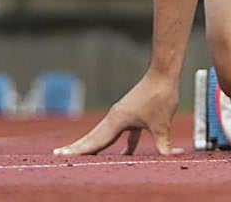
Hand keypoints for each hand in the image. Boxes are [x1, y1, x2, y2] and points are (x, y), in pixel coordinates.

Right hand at [53, 73, 183, 156]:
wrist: (164, 73)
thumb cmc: (160, 95)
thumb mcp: (163, 124)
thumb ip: (164, 144)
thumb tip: (172, 157)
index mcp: (117, 119)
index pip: (95, 140)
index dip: (80, 150)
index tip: (63, 154)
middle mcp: (115, 117)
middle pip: (93, 136)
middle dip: (78, 147)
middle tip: (58, 154)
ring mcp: (123, 115)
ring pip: (106, 134)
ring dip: (96, 145)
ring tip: (82, 155)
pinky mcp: (133, 115)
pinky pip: (123, 133)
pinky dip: (122, 145)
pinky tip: (124, 156)